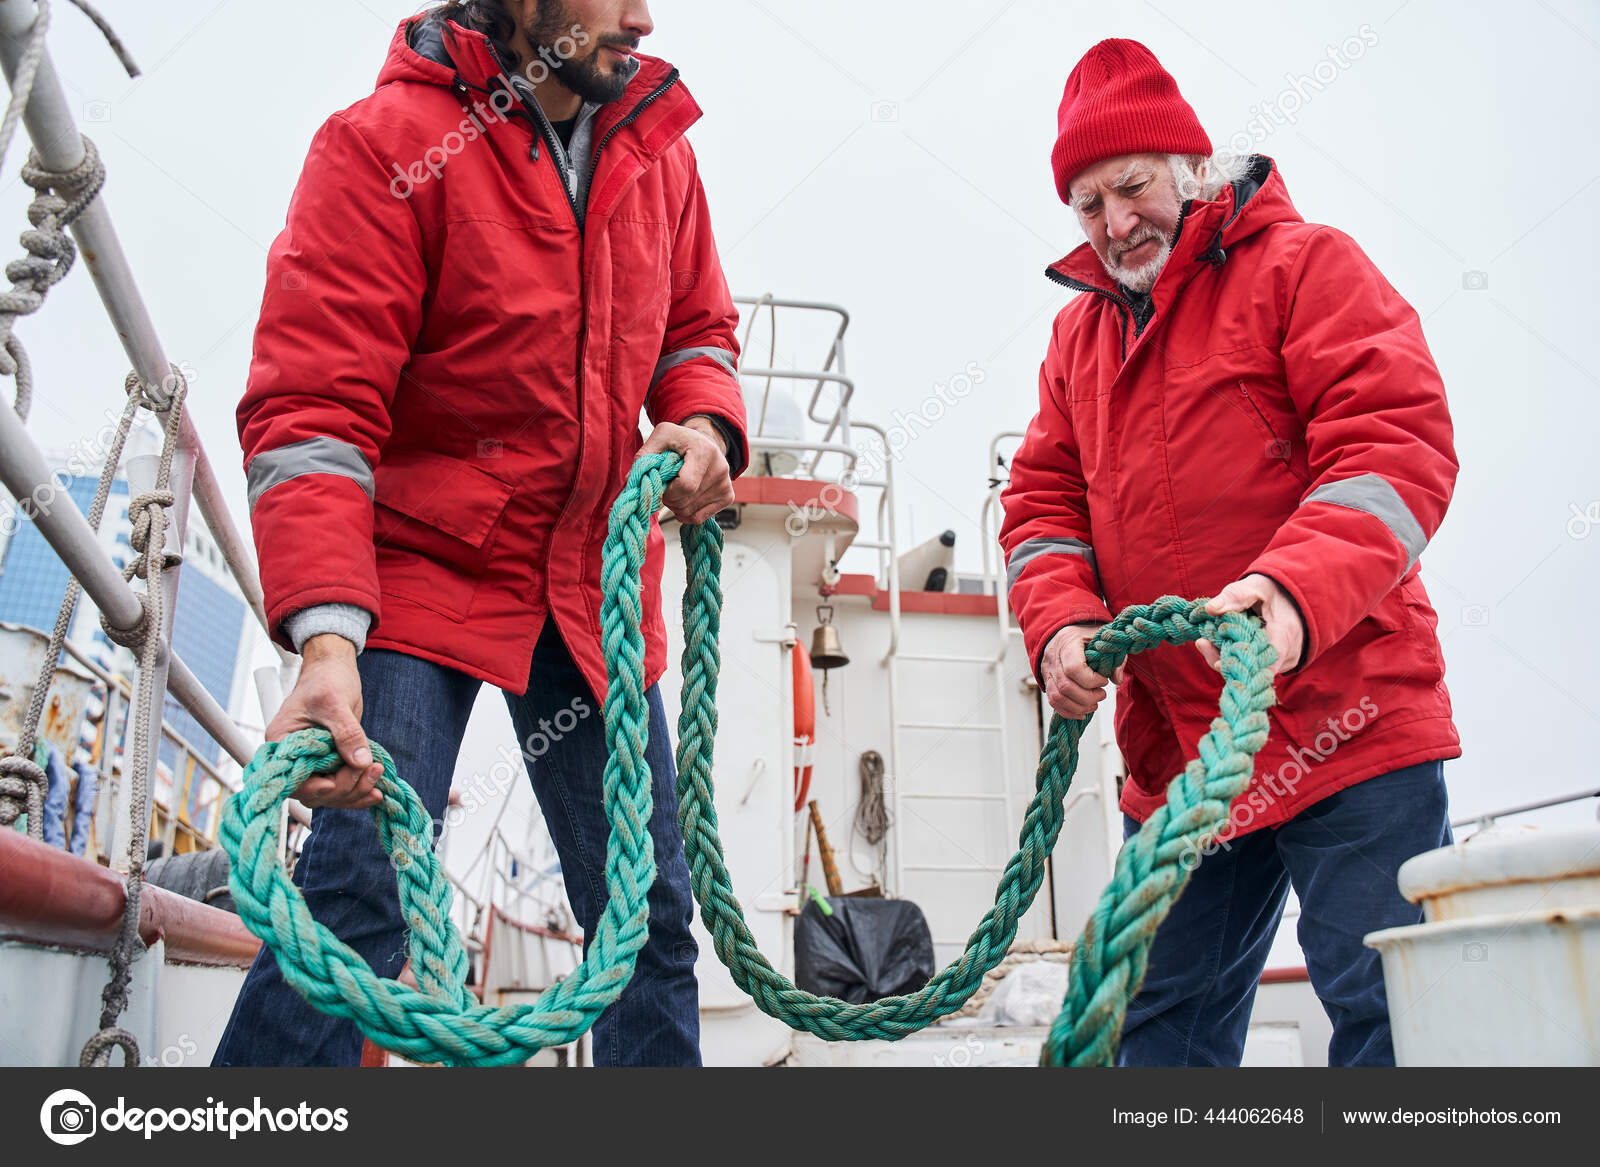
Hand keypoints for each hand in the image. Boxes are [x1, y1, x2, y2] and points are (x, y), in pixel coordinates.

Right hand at [269, 634, 382, 808]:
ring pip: (331, 794)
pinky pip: (342, 786)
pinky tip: (376, 790)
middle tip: (371, 768)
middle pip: (315, 792)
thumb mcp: (335, 703)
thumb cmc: (326, 680)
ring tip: (378, 773)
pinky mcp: (331, 762)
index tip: (333, 783)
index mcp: (282, 744)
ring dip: (356, 790)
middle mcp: (294, 758)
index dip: (312, 787)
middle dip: (344, 786)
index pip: (292, 779)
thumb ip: (347, 732)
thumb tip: (360, 761)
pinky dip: (359, 788)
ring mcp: (313, 762)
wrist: (334, 670)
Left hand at [639, 418, 733, 524]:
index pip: (685, 486)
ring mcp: (726, 485)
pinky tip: (684, 498)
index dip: (668, 491)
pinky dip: (685, 513)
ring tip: (676, 489)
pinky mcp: (728, 497)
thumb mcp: (661, 436)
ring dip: (675, 506)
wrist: (706, 442)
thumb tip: (631, 481)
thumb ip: (645, 456)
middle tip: (666, 486)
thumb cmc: (680, 440)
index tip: (662, 484)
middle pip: (685, 502)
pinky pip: (699, 518)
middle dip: (669, 499)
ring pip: (690, 512)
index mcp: (705, 451)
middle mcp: (720, 469)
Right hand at [1041, 622, 1125, 718]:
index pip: (1074, 668)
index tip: (1104, 681)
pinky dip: (1068, 711)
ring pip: (1058, 697)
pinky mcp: (1047, 682)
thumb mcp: (1103, 639)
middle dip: (1088, 697)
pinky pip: (1053, 702)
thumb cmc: (1085, 636)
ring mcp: (1048, 672)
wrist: (1063, 634)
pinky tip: (1082, 712)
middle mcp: (1054, 658)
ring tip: (1094, 705)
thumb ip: (1114, 657)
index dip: (1091, 680)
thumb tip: (1117, 679)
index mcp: (1068, 644)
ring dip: (1079, 707)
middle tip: (1102, 695)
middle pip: (1066, 687)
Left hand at [1200, 573, 1304, 676]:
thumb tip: (1210, 608)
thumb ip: (1236, 596)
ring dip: (1225, 658)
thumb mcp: (1258, 586)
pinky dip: (1232, 657)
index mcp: (1286, 635)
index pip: (1268, 662)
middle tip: (1202, 643)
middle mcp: (1287, 655)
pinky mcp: (1272, 663)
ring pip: (1250, 670)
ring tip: (1203, 642)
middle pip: (1254, 669)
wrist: (1295, 598)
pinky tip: (1212, 644)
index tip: (1219, 662)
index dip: (1243, 666)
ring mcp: (1281, 662)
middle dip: (1226, 660)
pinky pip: (1251, 666)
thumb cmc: (1277, 590)